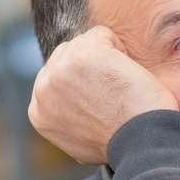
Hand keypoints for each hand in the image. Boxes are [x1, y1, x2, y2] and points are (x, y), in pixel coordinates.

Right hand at [28, 26, 178, 164]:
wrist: (140, 142)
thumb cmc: (123, 144)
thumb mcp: (81, 142)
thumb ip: (67, 120)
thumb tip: (70, 112)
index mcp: (39, 112)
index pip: (56, 78)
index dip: (85, 85)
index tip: (103, 103)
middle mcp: (43, 89)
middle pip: (66, 56)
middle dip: (92, 68)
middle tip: (114, 95)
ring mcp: (60, 68)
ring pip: (84, 44)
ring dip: (106, 59)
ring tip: (121, 88)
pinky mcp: (83, 53)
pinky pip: (103, 35)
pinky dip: (120, 50)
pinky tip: (127, 75)